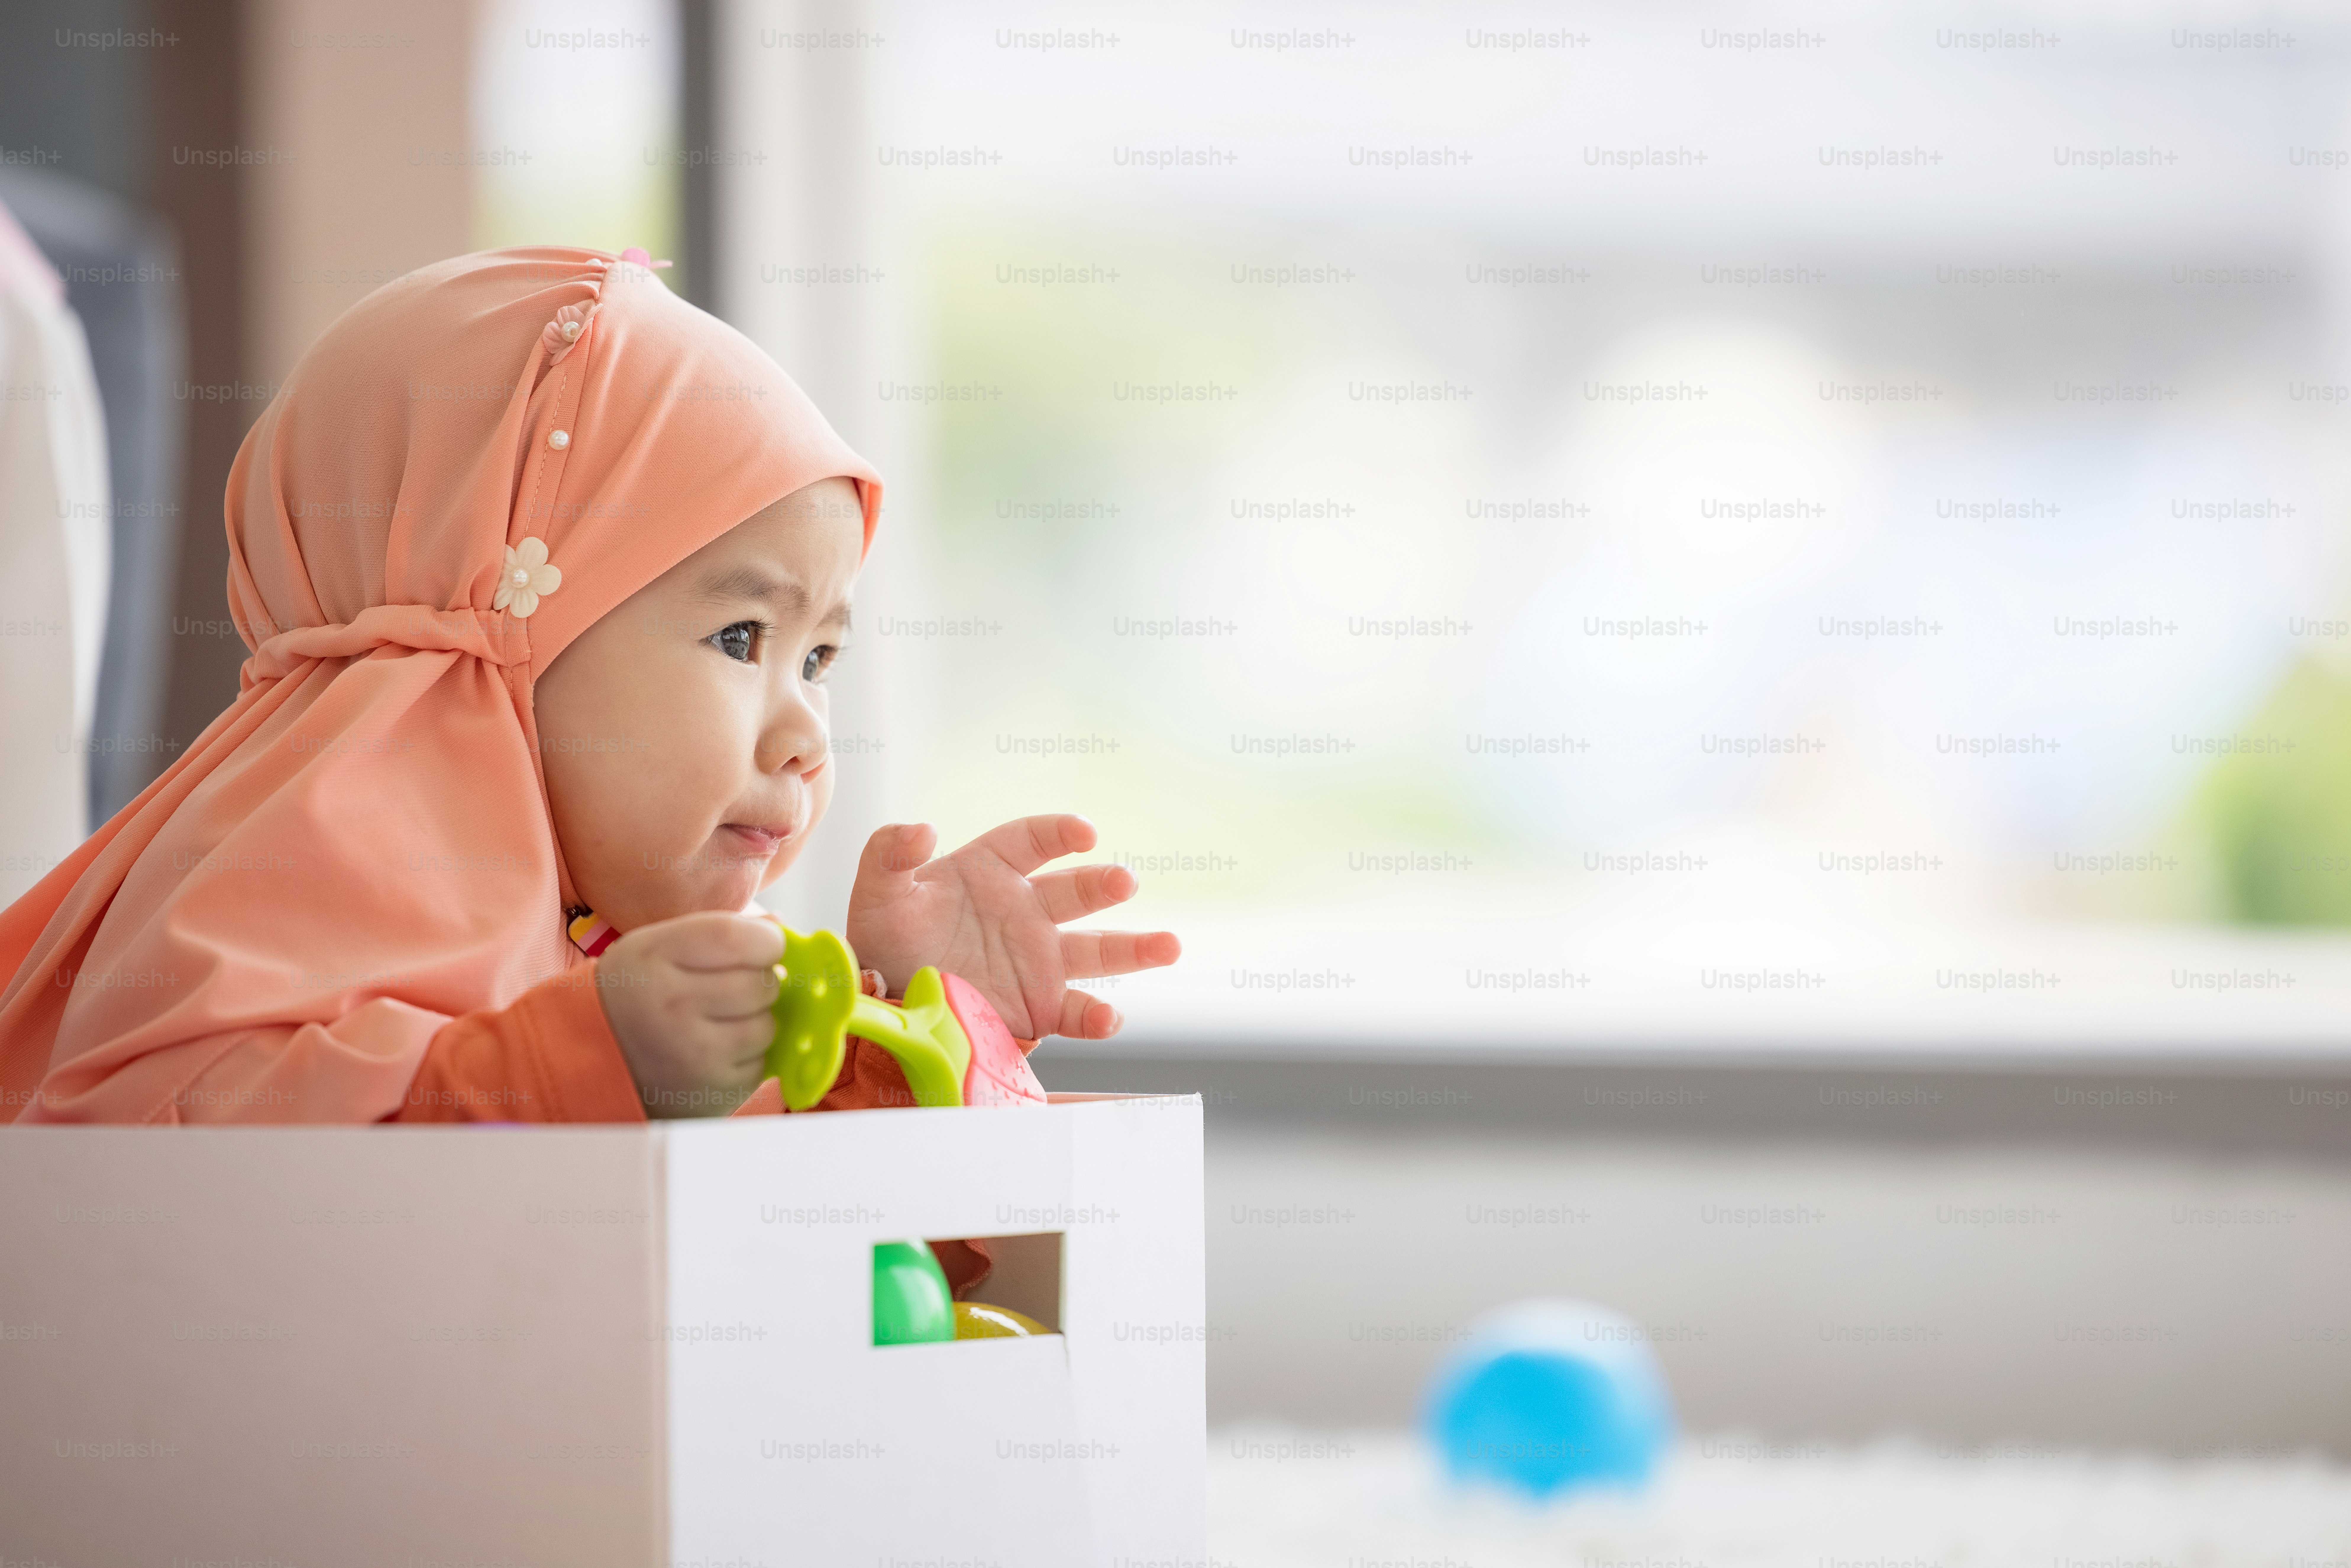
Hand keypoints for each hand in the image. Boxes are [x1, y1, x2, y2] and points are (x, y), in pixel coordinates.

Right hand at [595, 912, 783, 1117]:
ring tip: (721, 1022)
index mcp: (657, 958)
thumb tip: (779, 925)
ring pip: (766, 1026)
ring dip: (756, 1021)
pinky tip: (717, 1052)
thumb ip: (719, 931)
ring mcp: (694, 1055)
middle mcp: (673, 1007)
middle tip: (733, 989)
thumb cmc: (637, 992)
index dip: (767, 939)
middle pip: (761, 984)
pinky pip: (760, 1065)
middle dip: (760, 982)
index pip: (737, 938)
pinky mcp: (711, 1092)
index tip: (767, 944)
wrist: (591, 1061)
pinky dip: (748, 1057)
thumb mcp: (660, 947)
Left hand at [845, 814, 1181, 1040]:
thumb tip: (922, 829)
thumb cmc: (885, 937)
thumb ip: (890, 852)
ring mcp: (1038, 960)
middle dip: (1102, 884)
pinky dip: (1095, 1016)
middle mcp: (1025, 911)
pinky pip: (1074, 1010)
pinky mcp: (1038, 1007)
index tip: (1084, 833)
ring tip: (1169, 945)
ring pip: (1096, 950)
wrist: (885, 999)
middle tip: (1125, 881)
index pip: (1032, 841)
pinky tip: (1110, 1017)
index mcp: (991, 870)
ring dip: (1134, 948)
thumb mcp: (876, 891)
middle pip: (1075, 891)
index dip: (1059, 833)